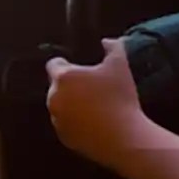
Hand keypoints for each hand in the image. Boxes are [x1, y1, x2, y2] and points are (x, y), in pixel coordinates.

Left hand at [46, 38, 148, 167]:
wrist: (124, 137)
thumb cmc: (120, 97)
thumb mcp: (120, 65)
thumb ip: (113, 47)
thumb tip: (107, 41)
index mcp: (64, 78)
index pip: (53, 64)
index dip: (65, 64)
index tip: (79, 68)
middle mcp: (54, 98)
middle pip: (56, 86)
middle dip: (69, 86)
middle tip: (91, 88)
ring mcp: (57, 120)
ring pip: (60, 106)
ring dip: (70, 104)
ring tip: (93, 107)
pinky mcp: (63, 137)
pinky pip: (65, 125)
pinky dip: (74, 122)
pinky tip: (93, 123)